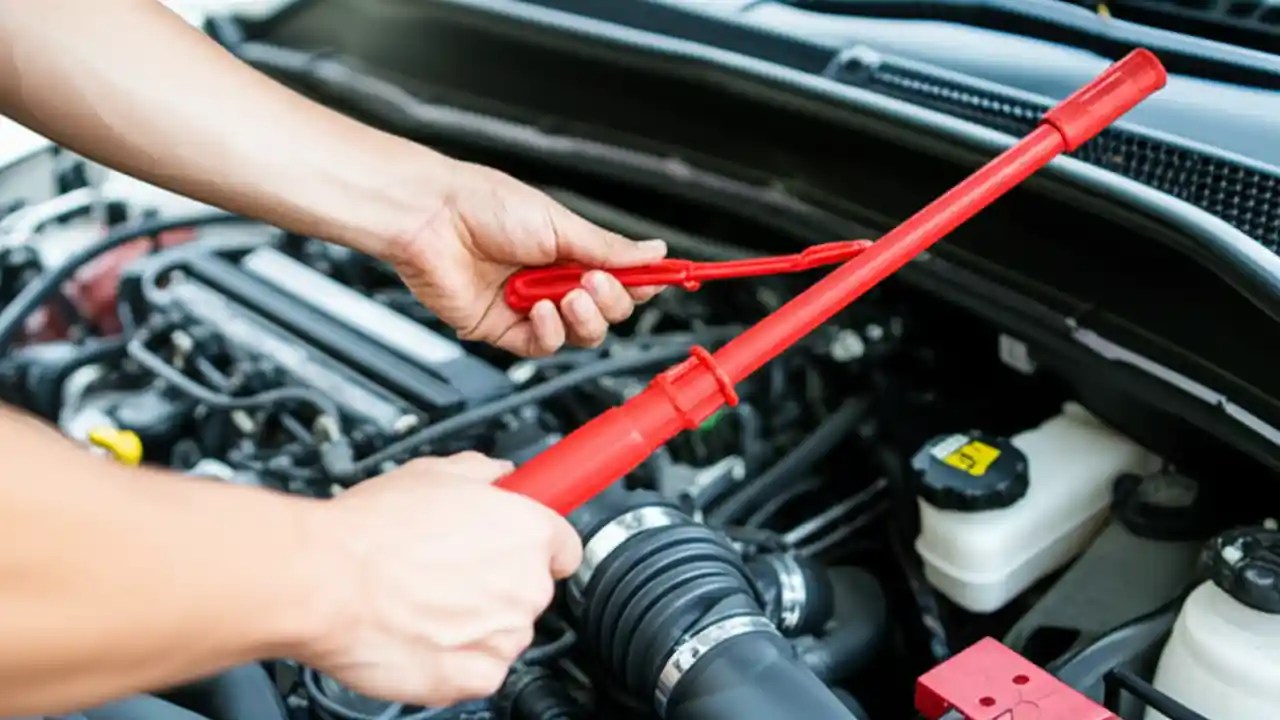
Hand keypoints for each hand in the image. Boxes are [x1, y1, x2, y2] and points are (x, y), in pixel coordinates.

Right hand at [299, 452, 581, 705]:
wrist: (324, 582)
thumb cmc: (370, 531)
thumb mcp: (434, 472)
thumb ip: (482, 472)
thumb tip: (500, 474)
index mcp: (527, 531)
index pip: (563, 545)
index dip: (534, 544)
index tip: (514, 545)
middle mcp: (525, 585)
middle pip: (531, 589)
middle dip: (496, 582)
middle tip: (447, 569)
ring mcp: (502, 636)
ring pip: (505, 632)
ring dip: (476, 623)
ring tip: (423, 600)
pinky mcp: (472, 679)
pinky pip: (481, 671)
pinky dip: (457, 661)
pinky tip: (422, 633)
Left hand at [386, 160, 667, 356]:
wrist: (431, 219)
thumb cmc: (481, 204)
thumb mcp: (558, 222)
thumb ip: (607, 247)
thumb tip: (653, 251)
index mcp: (569, 248)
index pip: (621, 275)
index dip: (642, 282)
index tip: (661, 281)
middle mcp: (552, 278)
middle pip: (607, 311)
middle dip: (611, 300)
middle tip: (596, 282)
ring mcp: (530, 305)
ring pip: (581, 334)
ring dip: (584, 317)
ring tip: (567, 294)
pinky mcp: (504, 329)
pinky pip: (543, 346)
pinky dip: (550, 331)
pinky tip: (541, 309)